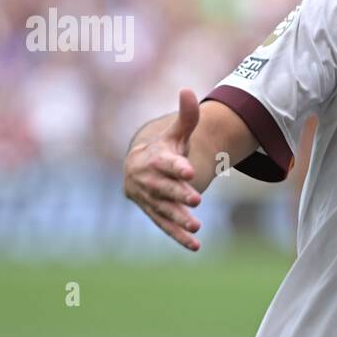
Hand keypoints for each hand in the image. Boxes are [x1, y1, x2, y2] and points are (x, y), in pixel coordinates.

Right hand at [123, 88, 202, 250]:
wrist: (139, 167)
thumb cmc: (164, 148)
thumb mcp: (175, 133)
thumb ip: (186, 117)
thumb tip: (189, 91)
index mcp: (152, 158)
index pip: (165, 163)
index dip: (177, 167)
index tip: (190, 171)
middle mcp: (147, 180)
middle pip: (164, 189)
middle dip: (180, 195)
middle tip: (197, 201)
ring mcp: (149, 199)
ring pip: (164, 210)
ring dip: (179, 219)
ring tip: (197, 226)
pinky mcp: (154, 214)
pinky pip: (165, 226)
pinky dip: (179, 237)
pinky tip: (195, 245)